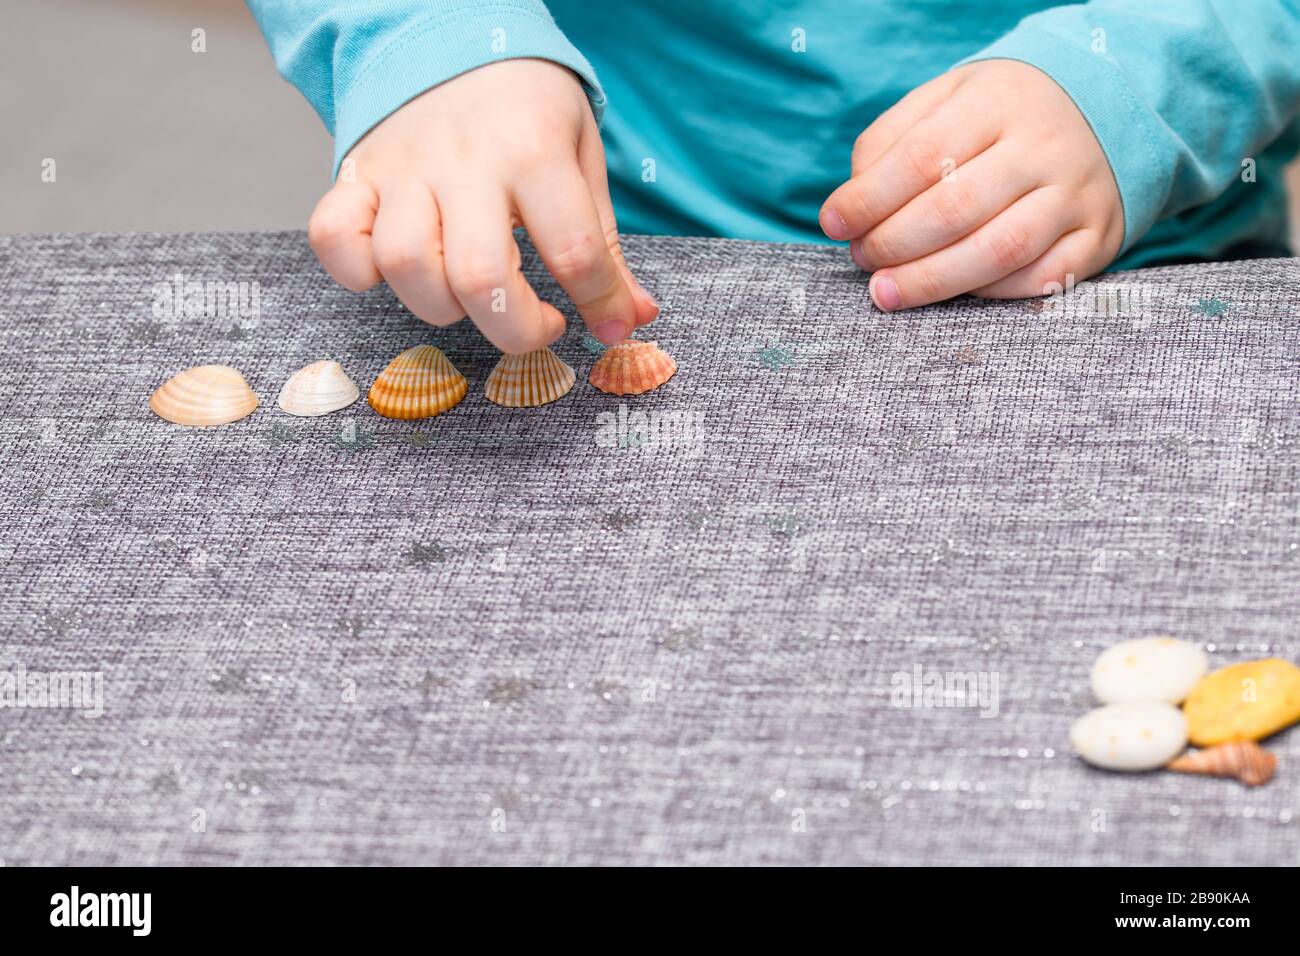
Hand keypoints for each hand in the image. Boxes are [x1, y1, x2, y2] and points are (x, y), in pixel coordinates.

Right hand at [307, 59, 657, 353]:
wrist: (451, 35)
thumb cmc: (526, 109)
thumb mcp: (581, 160)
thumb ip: (604, 245)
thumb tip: (633, 317)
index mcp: (534, 152)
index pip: (573, 252)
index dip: (600, 306)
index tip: (607, 324)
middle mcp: (465, 163)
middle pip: (479, 278)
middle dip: (516, 328)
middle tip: (536, 322)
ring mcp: (403, 170)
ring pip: (405, 267)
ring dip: (442, 306)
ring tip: (473, 296)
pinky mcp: (356, 176)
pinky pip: (333, 238)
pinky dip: (357, 272)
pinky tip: (396, 271)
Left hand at [819, 60, 1123, 310]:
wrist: (1101, 110)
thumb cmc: (996, 117)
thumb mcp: (944, 102)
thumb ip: (890, 143)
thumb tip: (853, 204)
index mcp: (998, 102)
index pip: (921, 156)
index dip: (869, 198)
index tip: (834, 223)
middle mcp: (1044, 147)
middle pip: (955, 209)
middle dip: (894, 244)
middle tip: (863, 260)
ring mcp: (1077, 194)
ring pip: (999, 250)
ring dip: (932, 281)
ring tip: (886, 292)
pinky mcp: (1098, 236)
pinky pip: (1041, 279)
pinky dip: (989, 294)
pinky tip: (953, 293)